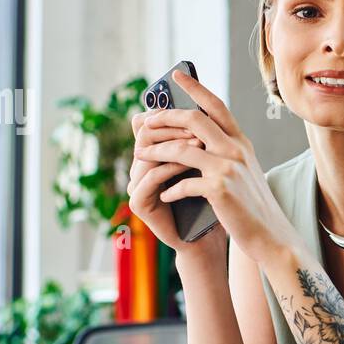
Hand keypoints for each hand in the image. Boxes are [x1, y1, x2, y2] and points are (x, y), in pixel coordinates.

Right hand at [127, 106, 209, 252]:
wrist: (206, 239)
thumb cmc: (208, 201)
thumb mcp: (205, 165)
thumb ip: (198, 140)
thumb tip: (206, 104)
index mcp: (152, 155)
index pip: (150, 122)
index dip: (168, 111)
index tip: (194, 104)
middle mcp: (140, 166)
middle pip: (145, 133)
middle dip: (173, 126)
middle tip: (198, 123)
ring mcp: (136, 184)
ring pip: (148, 153)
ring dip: (175, 145)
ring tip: (199, 141)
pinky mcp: (138, 202)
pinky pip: (152, 177)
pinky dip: (171, 167)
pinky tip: (190, 163)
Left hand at [133, 70, 299, 266]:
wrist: (271, 236)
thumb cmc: (253, 207)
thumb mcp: (244, 172)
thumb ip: (226, 152)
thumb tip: (197, 138)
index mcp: (241, 142)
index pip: (216, 106)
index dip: (195, 88)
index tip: (175, 76)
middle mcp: (236, 149)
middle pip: (194, 119)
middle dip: (164, 118)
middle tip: (145, 123)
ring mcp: (229, 168)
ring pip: (181, 149)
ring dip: (156, 152)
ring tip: (141, 155)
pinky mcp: (220, 189)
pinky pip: (184, 182)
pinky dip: (170, 188)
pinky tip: (164, 194)